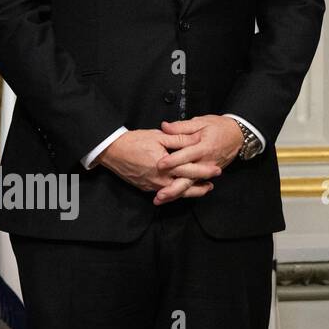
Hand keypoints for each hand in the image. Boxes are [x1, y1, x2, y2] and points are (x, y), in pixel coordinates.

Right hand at [96, 128, 219, 203]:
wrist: (111, 150)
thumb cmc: (134, 141)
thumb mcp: (158, 136)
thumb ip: (178, 139)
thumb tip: (195, 140)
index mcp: (165, 164)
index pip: (190, 169)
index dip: (204, 170)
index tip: (216, 170)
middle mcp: (160, 178)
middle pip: (185, 186)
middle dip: (200, 186)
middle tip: (212, 184)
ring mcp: (152, 185)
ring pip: (175, 193)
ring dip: (189, 192)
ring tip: (201, 190)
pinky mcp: (145, 187)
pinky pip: (163, 192)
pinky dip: (174, 192)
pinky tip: (180, 189)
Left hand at [154, 115, 244, 203]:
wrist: (238, 136)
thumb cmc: (219, 127)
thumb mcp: (201, 122)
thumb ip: (182, 127)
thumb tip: (164, 126)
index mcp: (204, 147)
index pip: (187, 155)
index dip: (173, 160)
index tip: (159, 164)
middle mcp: (206, 162)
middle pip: (189, 177)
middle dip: (173, 188)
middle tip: (159, 195)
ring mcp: (207, 171)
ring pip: (190, 185)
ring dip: (175, 193)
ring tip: (160, 199)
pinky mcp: (206, 175)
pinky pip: (193, 185)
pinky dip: (182, 192)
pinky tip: (169, 197)